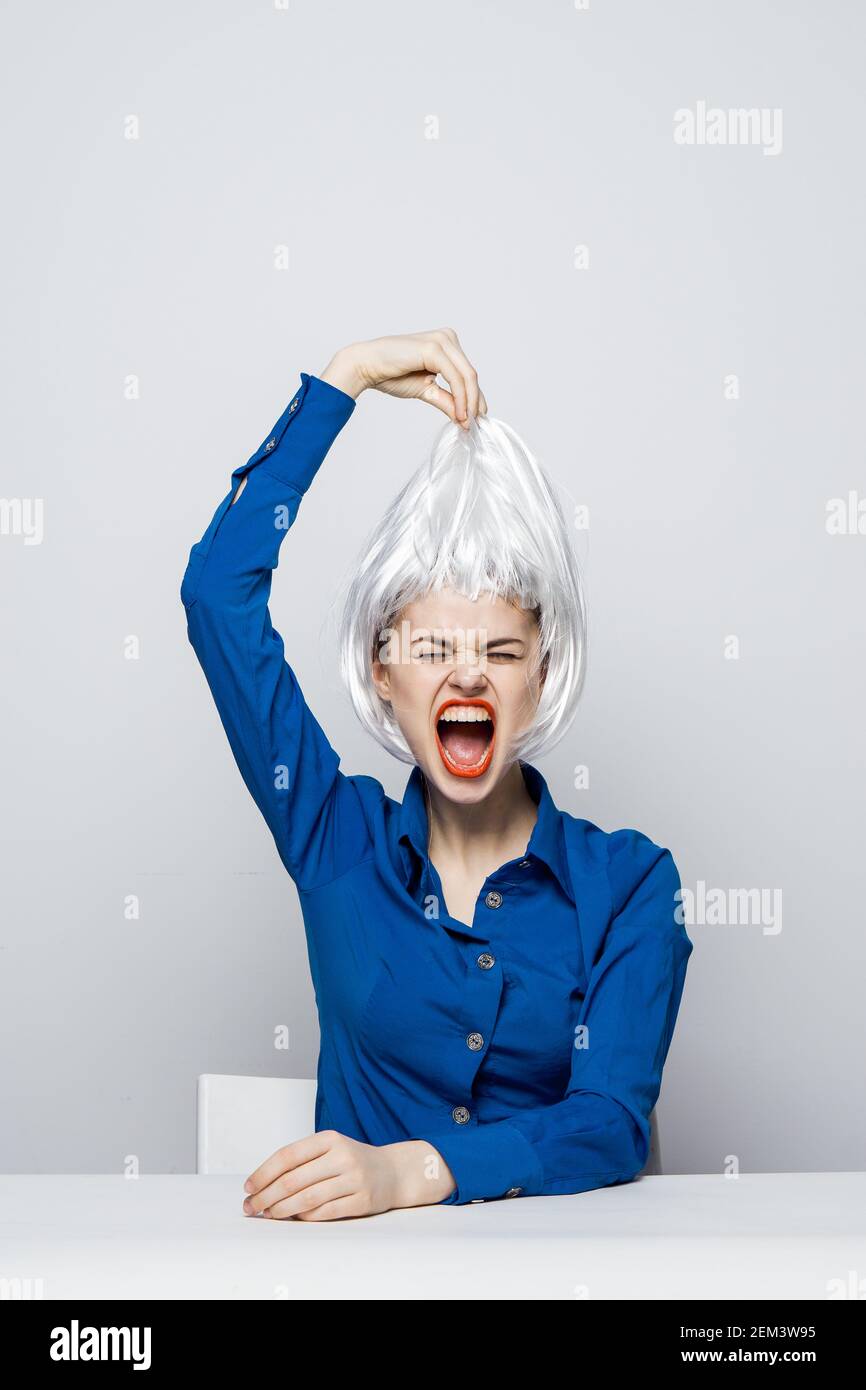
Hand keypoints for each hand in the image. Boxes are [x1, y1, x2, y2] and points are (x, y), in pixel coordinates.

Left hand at [241, 1130, 455, 1219]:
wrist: (393, 1172)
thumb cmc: (352, 1161)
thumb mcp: (329, 1149)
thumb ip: (301, 1161)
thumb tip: (263, 1185)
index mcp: (329, 1138)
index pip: (287, 1155)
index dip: (264, 1173)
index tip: (248, 1187)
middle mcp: (342, 1156)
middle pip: (293, 1180)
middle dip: (266, 1196)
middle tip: (251, 1207)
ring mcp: (354, 1178)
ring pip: (307, 1198)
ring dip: (281, 1210)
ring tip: (269, 1214)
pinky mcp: (362, 1201)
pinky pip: (325, 1212)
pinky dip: (305, 1217)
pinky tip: (295, 1217)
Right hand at [320, 329, 487, 428]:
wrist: (366, 366)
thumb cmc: (392, 375)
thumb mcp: (426, 391)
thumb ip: (447, 401)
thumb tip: (466, 420)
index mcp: (447, 344)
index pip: (467, 374)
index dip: (475, 399)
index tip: (476, 421)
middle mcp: (447, 338)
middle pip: (471, 375)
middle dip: (475, 403)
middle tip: (474, 426)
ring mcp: (441, 340)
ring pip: (467, 376)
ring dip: (470, 403)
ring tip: (467, 423)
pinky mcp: (434, 348)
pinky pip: (455, 377)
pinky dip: (460, 398)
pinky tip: (460, 414)